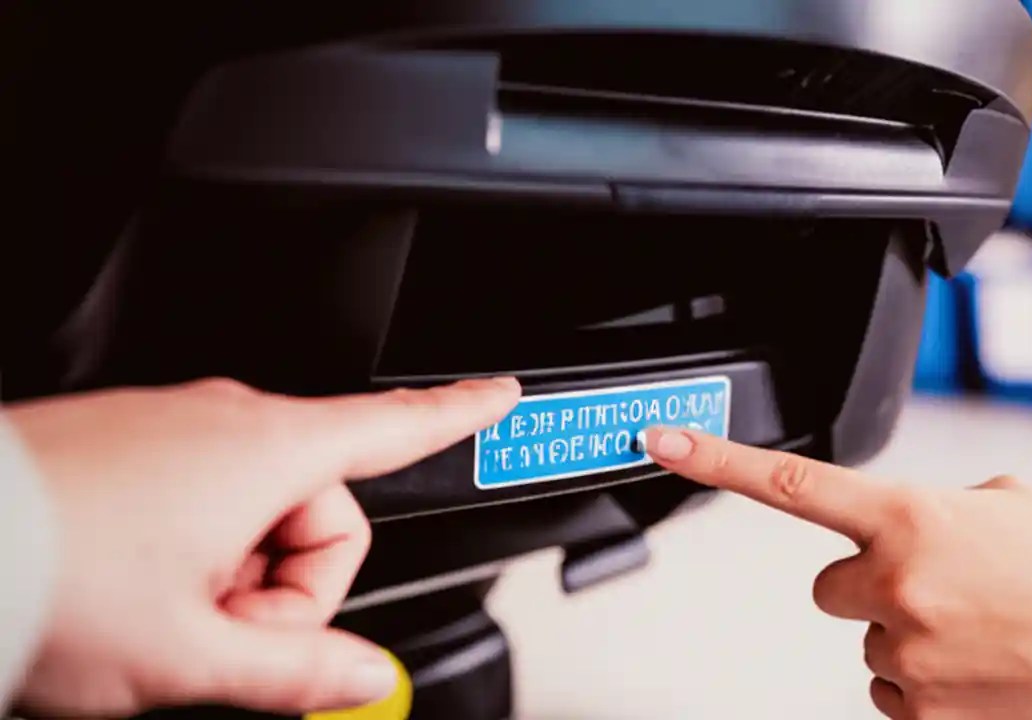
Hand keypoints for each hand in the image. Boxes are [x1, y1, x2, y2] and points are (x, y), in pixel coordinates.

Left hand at [7, 377, 519, 717]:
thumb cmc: (52, 576)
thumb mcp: (191, 653)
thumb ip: (299, 670)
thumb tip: (363, 677)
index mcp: (266, 453)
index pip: (396, 426)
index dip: (458, 412)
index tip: (499, 394)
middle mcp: (226, 422)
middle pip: (319, 508)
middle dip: (289, 588)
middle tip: (222, 637)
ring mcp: (174, 426)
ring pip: (256, 508)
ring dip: (234, 577)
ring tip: (164, 619)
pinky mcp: (131, 440)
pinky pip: (199, 493)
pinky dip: (191, 550)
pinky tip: (138, 590)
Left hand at [644, 428, 1031, 719]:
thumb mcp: (1004, 504)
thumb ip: (931, 507)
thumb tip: (895, 529)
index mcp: (913, 517)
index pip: (789, 485)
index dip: (713, 461)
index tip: (661, 441)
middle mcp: (898, 584)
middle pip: (829, 588)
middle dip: (870, 586)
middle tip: (937, 588)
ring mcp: (908, 654)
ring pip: (869, 642)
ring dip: (911, 635)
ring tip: (984, 630)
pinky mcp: (921, 714)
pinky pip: (893, 693)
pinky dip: (928, 683)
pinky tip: (982, 667)